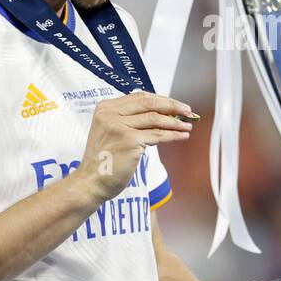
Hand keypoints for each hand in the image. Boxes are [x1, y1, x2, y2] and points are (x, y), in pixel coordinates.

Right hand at [76, 92, 192, 203]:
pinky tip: (182, 136)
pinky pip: (158, 135)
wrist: (91, 183)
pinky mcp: (129, 141)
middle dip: (173, 106)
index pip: (139, 97)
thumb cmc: (104, 160)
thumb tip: (162, 113)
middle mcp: (110, 114)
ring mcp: (119, 127)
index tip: (176, 104)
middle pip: (149, 103)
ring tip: (188, 125)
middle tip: (188, 111)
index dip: (161, 99)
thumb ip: (129, 120)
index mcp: (105, 108)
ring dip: (176, 122)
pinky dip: (174, 135)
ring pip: (156, 118)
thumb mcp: (111, 132)